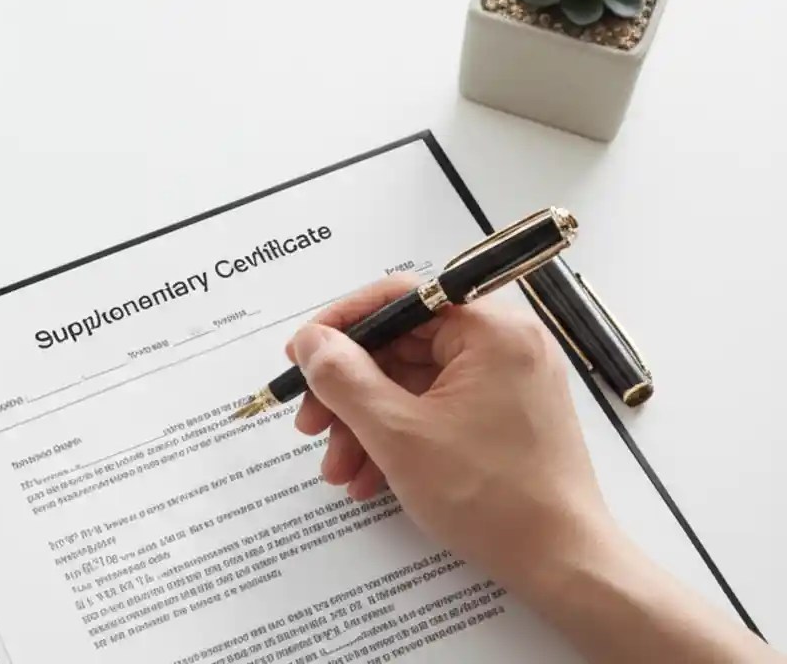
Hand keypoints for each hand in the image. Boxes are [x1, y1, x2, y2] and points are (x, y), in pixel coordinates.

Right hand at [286, 274, 610, 588]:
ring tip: (338, 469)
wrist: (562, 563)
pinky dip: (398, 437)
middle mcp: (504, 344)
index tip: (301, 356)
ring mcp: (507, 381)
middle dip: (348, 392)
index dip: (340, 326)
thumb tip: (311, 341)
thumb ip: (344, 379)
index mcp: (490, 329)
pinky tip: (370, 477)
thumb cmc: (492, 497)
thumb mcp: (398, 434)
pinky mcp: (505, 416)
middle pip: (401, 346)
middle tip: (311, 424)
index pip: (398, 298)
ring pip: (413, 385)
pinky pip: (436, 410)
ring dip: (366, 423)